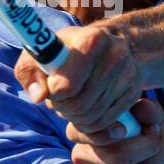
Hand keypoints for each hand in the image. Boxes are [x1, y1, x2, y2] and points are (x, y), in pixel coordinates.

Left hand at [14, 24, 143, 135]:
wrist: (107, 44)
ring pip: (93, 118)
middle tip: (58, 99)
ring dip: (75, 117)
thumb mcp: (41, 53)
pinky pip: (106, 123)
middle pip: (79, 106)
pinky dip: (90, 124)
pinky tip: (83, 110)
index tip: (51, 86)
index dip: (53, 93)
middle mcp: (115, 56)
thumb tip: (38, 97)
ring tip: (70, 102)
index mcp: (91, 40)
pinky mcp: (134, 93)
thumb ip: (30, 72)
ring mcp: (128, 75)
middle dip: (62, 108)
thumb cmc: (67, 49)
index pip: (67, 86)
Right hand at [65, 97, 163, 163]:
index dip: (114, 132)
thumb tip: (143, 109)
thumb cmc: (141, 129)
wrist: (142, 163)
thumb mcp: (147, 114)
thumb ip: (146, 109)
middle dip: (153, 146)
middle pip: (120, 157)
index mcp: (81, 128)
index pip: (91, 132)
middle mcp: (80, 155)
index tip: (139, 128)